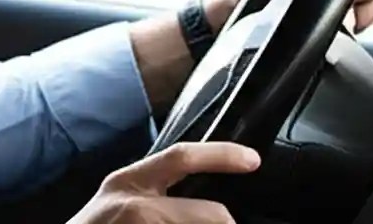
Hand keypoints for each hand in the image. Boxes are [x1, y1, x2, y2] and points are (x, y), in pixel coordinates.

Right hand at [69, 142, 259, 222]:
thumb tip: (208, 206)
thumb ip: (155, 193)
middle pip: (213, 214)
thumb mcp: (119, 200)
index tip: (252, 159)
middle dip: (227, 223)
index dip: (221, 154)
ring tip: (190, 223)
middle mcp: (135, 205)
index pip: (181, 156)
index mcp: (130, 181)